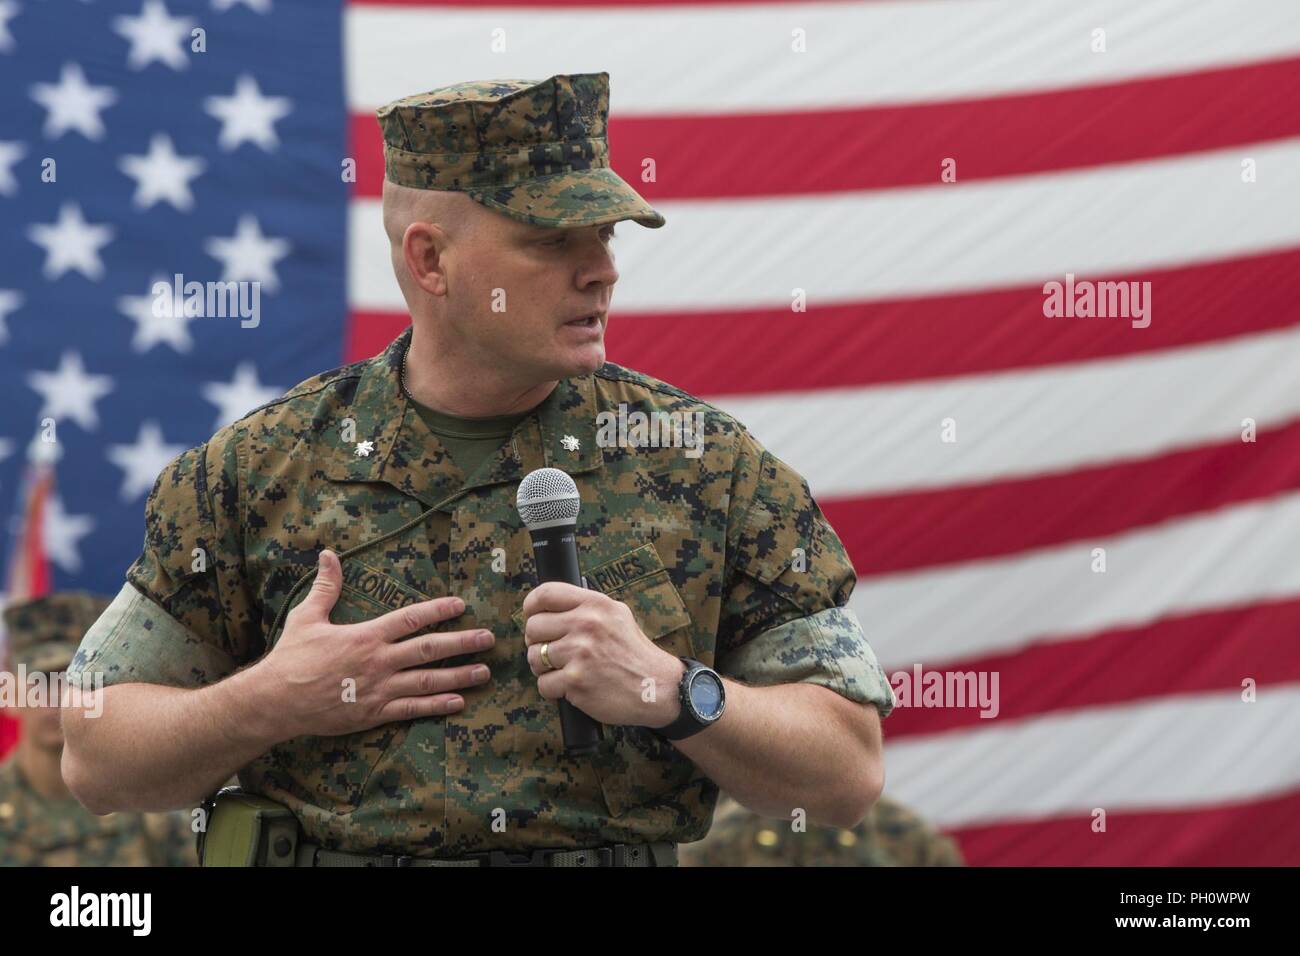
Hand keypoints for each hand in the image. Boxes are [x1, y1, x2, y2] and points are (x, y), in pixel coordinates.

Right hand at [251, 549, 494, 740]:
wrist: (276, 700)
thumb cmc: (291, 657)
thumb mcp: (307, 616)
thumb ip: (326, 586)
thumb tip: (328, 554)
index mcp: (366, 635)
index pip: (410, 618)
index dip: (438, 610)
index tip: (461, 605)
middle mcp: (379, 661)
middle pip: (429, 649)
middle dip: (462, 643)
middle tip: (488, 638)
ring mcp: (379, 689)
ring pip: (428, 681)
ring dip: (459, 675)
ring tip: (484, 672)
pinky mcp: (375, 713)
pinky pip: (412, 710)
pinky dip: (436, 706)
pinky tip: (458, 702)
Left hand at [521, 582, 684, 726]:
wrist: (657, 687)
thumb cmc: (633, 653)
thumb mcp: (616, 616)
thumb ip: (585, 608)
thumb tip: (545, 608)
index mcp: (596, 604)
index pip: (545, 594)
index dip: (531, 607)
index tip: (532, 617)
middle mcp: (586, 624)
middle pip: (533, 627)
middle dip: (536, 643)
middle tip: (552, 652)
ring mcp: (580, 653)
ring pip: (534, 657)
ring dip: (543, 669)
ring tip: (565, 671)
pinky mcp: (576, 681)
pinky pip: (543, 685)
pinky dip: (554, 690)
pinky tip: (572, 687)